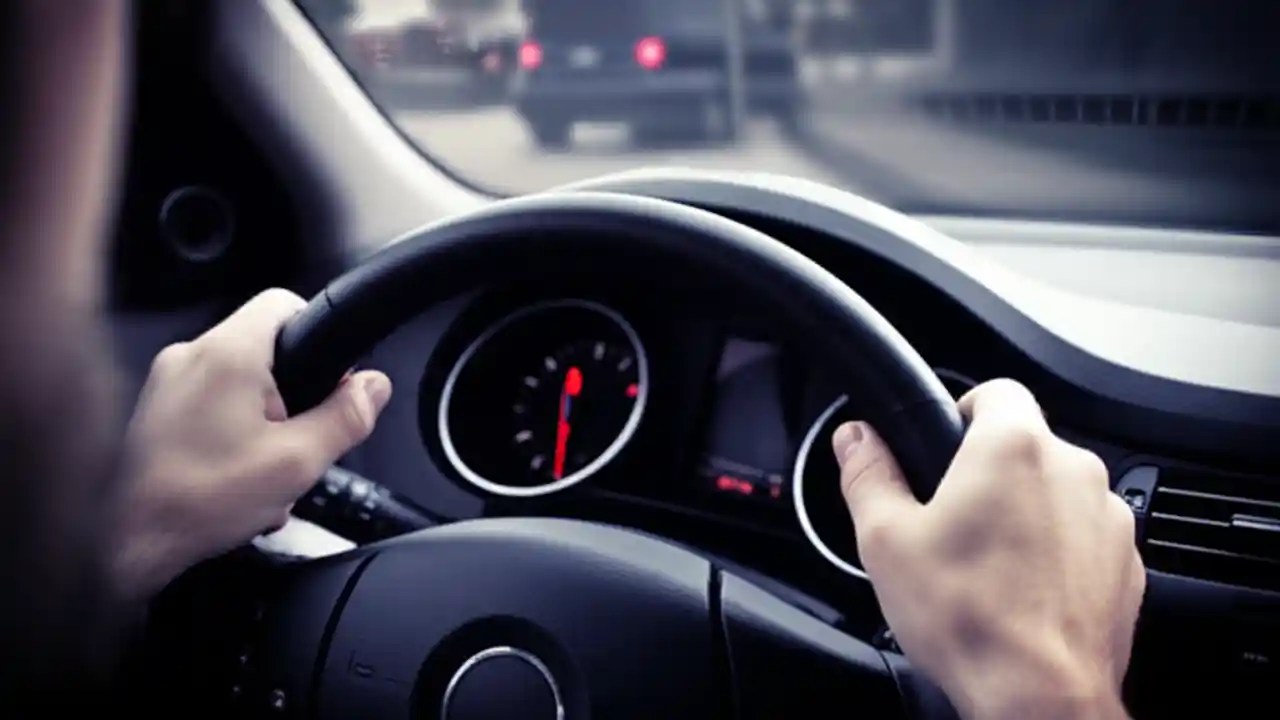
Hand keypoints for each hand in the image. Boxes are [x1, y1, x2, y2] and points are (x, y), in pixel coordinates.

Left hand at [114, 289, 392, 599]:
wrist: (122, 544)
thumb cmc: (196, 502)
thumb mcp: (297, 462)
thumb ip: (345, 418)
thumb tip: (374, 387)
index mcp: (227, 355)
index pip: (285, 302)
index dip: (319, 335)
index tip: (329, 379)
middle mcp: (190, 357)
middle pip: (266, 350)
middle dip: (293, 397)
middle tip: (295, 442)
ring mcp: (166, 384)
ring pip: (240, 384)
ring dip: (264, 424)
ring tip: (261, 471)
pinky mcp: (155, 413)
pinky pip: (212, 407)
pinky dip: (233, 436)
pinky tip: (234, 480)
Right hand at [833, 379, 1142, 719]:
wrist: (1040, 697)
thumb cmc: (969, 619)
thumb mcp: (885, 539)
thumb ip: (867, 474)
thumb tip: (854, 438)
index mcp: (1013, 447)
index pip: (995, 390)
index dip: (962, 411)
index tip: (943, 446)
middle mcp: (1073, 470)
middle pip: (1025, 445)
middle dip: (988, 472)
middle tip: (950, 520)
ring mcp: (1108, 518)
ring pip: (1056, 492)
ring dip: (1026, 512)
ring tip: (986, 565)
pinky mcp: (1127, 563)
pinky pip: (1084, 537)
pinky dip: (1057, 552)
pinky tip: (1021, 591)